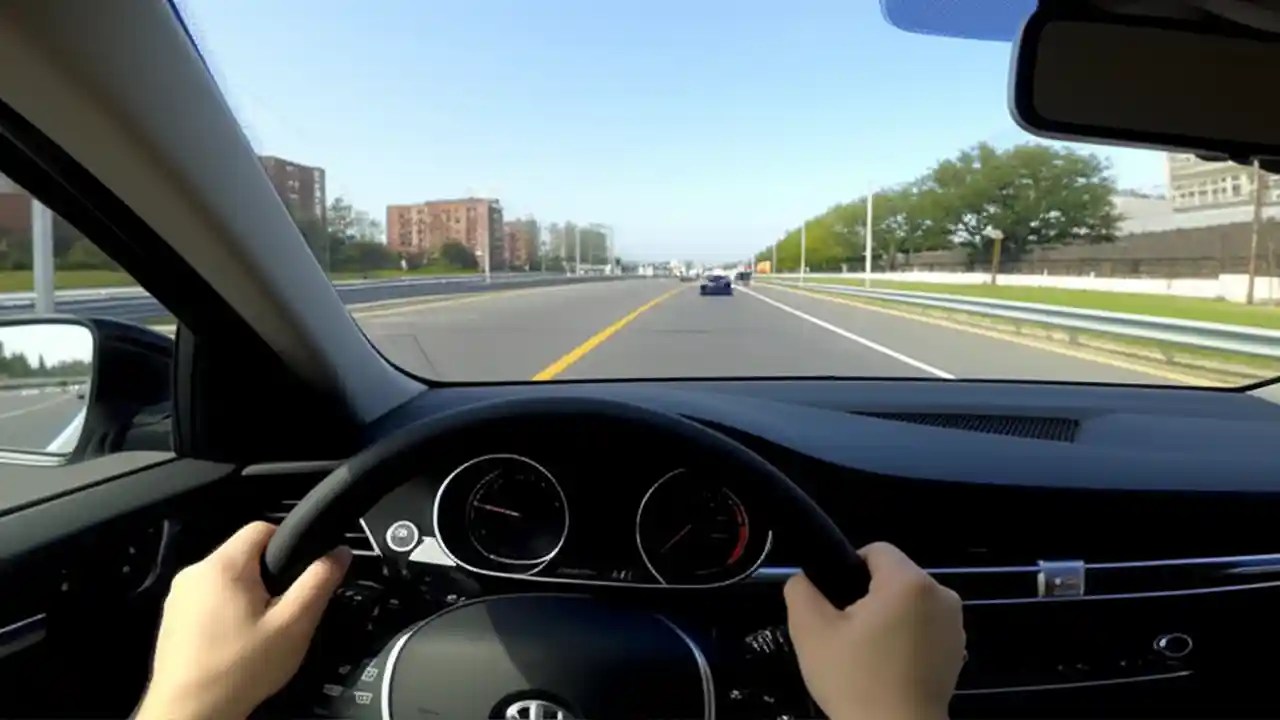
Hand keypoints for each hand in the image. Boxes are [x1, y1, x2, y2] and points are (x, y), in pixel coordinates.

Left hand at [135, 522, 351, 719]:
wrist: (190, 713)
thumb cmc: (242, 668)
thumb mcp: (293, 625)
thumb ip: (319, 583)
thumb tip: (339, 552)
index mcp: (223, 566)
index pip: (262, 527)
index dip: (288, 543)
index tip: (299, 574)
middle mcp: (194, 572)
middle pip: (243, 555)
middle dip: (267, 576)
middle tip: (283, 611)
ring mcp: (177, 596)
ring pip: (225, 579)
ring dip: (246, 596)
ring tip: (260, 631)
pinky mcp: (171, 618)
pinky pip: (207, 600)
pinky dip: (224, 613)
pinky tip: (235, 643)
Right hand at [785, 542, 964, 719]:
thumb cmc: (855, 679)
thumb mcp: (810, 631)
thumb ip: (800, 589)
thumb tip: (805, 578)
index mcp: (909, 582)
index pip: (876, 550)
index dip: (849, 568)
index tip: (835, 603)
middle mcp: (941, 595)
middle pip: (895, 576)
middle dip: (868, 596)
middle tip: (846, 632)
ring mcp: (955, 625)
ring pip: (909, 602)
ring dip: (889, 617)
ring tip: (867, 652)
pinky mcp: (958, 650)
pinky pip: (924, 626)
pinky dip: (906, 637)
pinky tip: (889, 666)